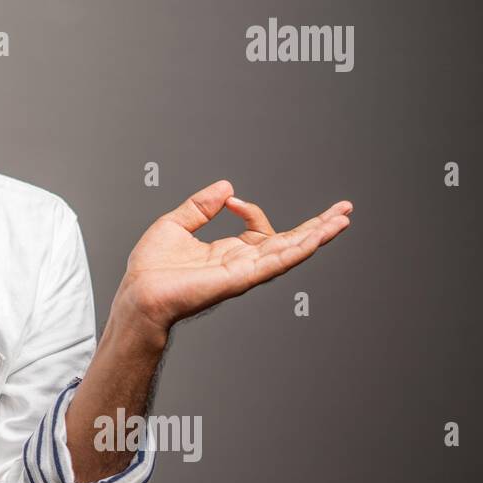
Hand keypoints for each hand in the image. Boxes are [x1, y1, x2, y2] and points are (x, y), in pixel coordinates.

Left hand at [116, 179, 352, 333]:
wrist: (139, 294)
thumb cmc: (150, 269)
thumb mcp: (175, 225)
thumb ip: (201, 207)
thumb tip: (226, 188)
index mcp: (227, 253)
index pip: (258, 229)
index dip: (251, 210)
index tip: (230, 200)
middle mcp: (241, 264)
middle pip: (289, 243)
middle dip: (317, 227)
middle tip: (343, 210)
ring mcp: (245, 273)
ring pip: (291, 252)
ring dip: (319, 235)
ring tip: (343, 220)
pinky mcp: (242, 279)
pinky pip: (277, 262)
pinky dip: (300, 249)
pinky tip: (319, 237)